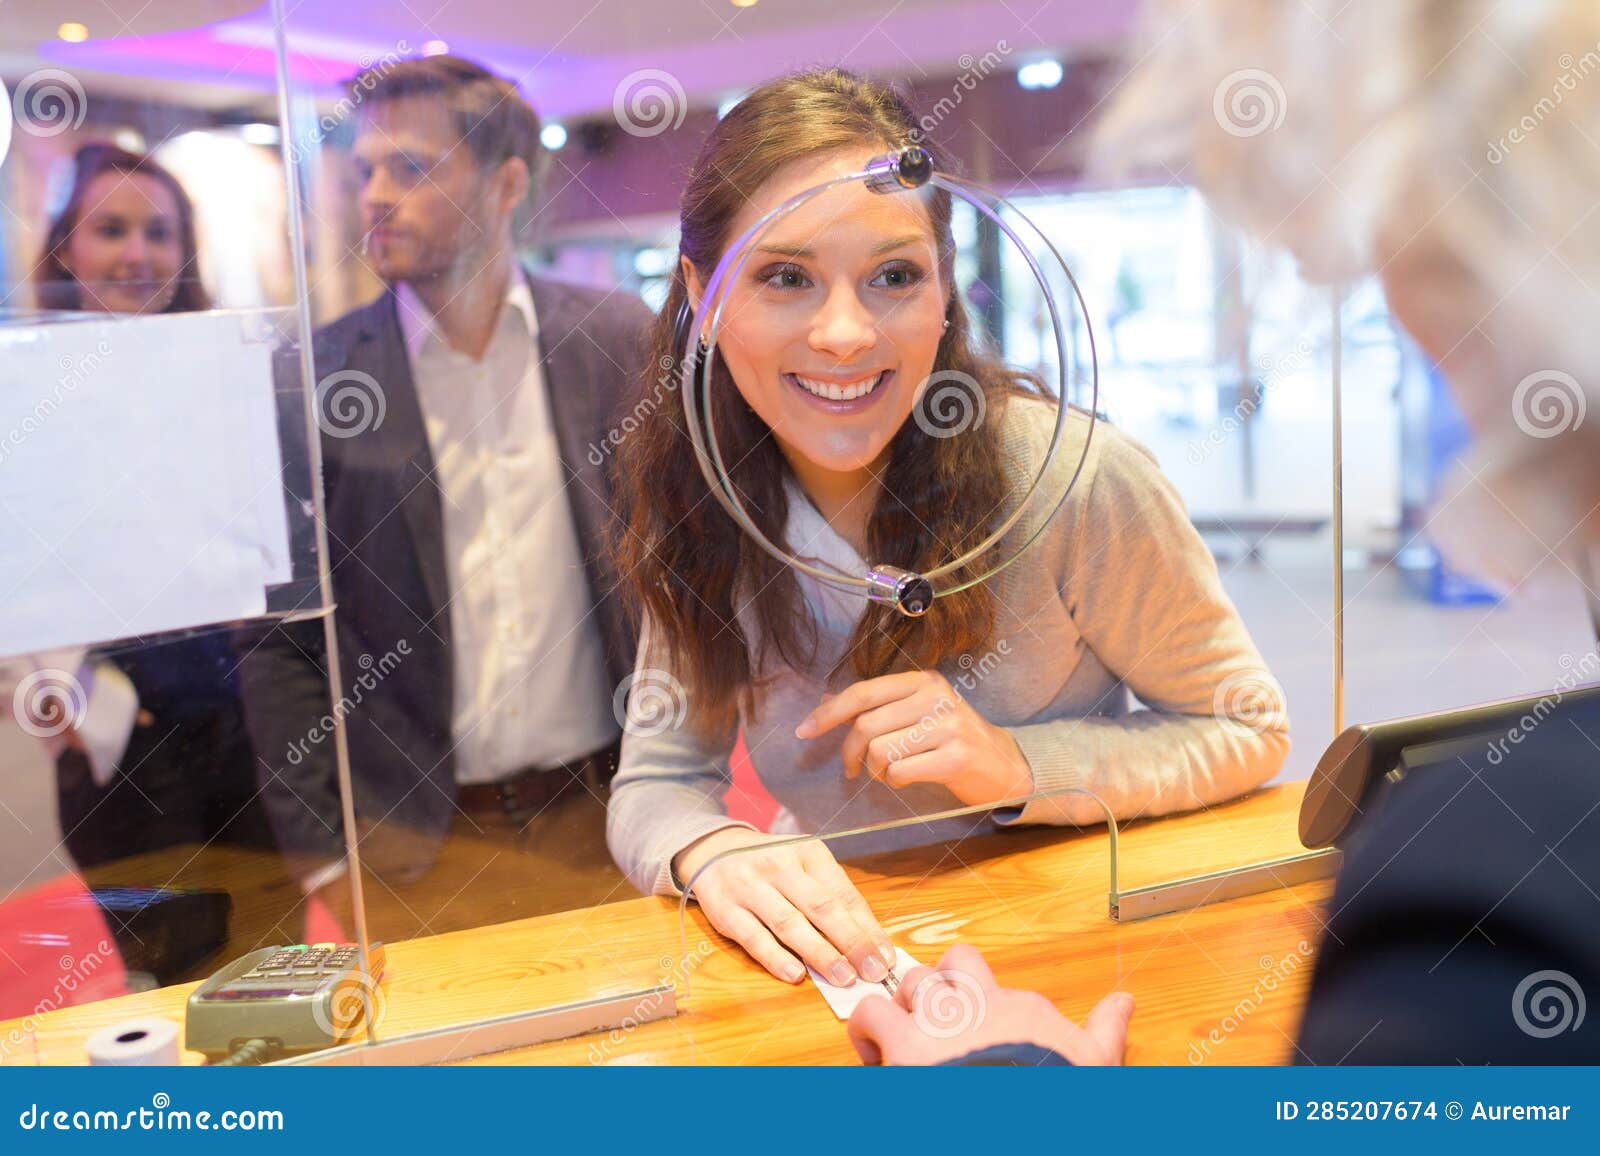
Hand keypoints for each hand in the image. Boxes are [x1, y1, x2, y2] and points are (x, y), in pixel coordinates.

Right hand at [673, 826, 895, 985]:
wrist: (714, 851)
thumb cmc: (773, 866)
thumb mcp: (805, 867)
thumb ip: (832, 898)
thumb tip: (869, 943)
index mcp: (808, 853)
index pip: (844, 893)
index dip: (868, 927)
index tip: (886, 957)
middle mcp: (779, 865)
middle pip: (821, 906)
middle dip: (852, 942)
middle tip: (873, 972)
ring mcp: (750, 886)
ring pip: (789, 923)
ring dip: (819, 953)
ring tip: (843, 977)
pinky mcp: (725, 910)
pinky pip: (753, 937)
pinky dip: (775, 958)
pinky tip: (795, 975)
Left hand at [795, 670, 1033, 805]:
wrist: (1004, 765)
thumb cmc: (951, 740)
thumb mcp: (915, 714)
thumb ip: (875, 708)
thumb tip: (825, 704)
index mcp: (922, 681)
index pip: (862, 693)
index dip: (828, 714)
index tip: (804, 731)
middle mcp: (935, 696)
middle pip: (866, 725)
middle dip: (851, 753)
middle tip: (854, 769)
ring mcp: (949, 724)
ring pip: (880, 750)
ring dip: (875, 770)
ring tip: (887, 774)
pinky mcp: (956, 755)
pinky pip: (900, 771)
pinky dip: (895, 781)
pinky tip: (908, 779)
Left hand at [848, 944, 1133, 1064]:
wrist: (1030, 1117)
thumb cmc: (1061, 1089)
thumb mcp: (1096, 1064)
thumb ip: (1105, 1030)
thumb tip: (1125, 1000)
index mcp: (1024, 1010)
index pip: (1001, 990)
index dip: (988, 1011)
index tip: (987, 1040)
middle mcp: (982, 1003)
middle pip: (956, 966)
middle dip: (944, 987)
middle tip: (939, 1022)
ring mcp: (942, 1019)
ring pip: (916, 981)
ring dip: (907, 1004)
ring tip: (904, 1035)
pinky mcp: (906, 1043)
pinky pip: (872, 1012)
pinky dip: (866, 1027)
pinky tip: (872, 1050)